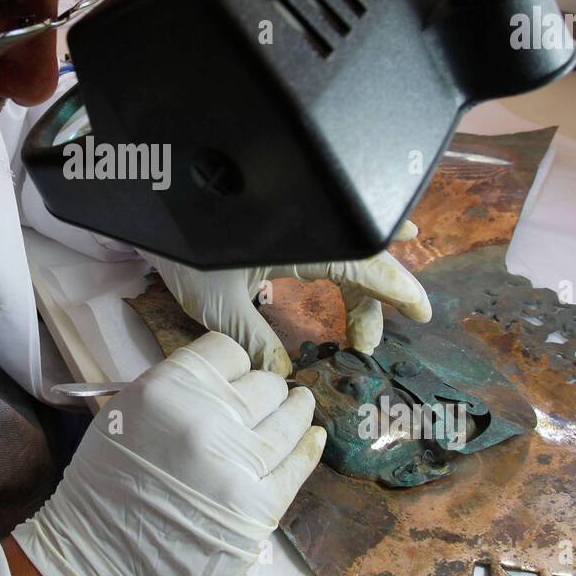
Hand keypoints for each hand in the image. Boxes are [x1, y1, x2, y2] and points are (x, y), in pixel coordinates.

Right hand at [11, 331, 323, 575]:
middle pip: (263, 385)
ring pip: (287, 421)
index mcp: (168, 390)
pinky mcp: (257, 507)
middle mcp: (204, 420)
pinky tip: (312, 437)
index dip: (235, 364)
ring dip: (297, 410)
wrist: (99, 553)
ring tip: (301, 405)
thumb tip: (228, 379)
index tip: (238, 375)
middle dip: (267, 389)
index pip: (228, 352)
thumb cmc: (107, 484)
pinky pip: (296, 467)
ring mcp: (235, 464)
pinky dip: (307, 449)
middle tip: (267, 397)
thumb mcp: (127, 412)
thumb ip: (178, 389)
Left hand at [143, 222, 431, 376]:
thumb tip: (283, 379)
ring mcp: (299, 215)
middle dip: (375, 299)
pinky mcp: (283, 214)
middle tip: (366, 343)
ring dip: (362, 279)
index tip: (421, 313)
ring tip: (365, 323)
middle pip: (363, 257)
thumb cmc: (181, 246)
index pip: (366, 265)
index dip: (397, 289)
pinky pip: (329, 232)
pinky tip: (355, 261)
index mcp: (303, 240)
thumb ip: (254, 341)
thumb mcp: (217, 302)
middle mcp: (310, 221)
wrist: (153, 197)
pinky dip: (346, 248)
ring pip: (348, 245)